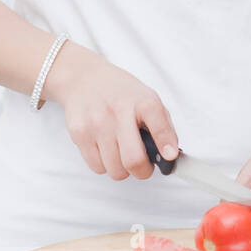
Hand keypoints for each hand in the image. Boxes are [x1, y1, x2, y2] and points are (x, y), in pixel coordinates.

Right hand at [42, 42, 178, 179]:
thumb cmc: (121, 93)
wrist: (84, 79)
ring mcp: (97, 123)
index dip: (166, 145)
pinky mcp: (79, 133)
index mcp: (142, 102)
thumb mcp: (148, 99)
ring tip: (121, 154)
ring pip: (115, 170)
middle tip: (142, 166)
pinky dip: (105, 165)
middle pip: (133, 159)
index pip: (159, 126)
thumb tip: (171, 155)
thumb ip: (163, 126)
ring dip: (122, 169)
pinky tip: (106, 149)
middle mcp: (119, 112)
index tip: (169, 156)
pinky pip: (96, 167)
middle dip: (142, 171)